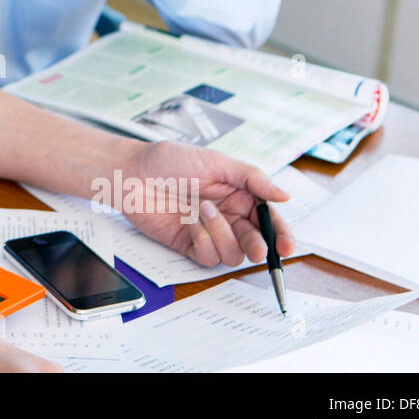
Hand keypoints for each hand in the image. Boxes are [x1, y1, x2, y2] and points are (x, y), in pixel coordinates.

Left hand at [119, 139, 298, 266]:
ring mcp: (208, 233)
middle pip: (255, 243)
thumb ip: (252, 179)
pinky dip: (203, 242)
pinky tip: (190, 223)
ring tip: (203, 210)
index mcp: (239, 196)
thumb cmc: (170, 161)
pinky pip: (208, 257)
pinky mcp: (188, 245)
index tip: (286, 246)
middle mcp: (227, 217)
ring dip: (222, 234)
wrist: (132, 171)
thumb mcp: (216, 162)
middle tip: (256, 245)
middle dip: (259, 246)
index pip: (269, 221)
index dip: (282, 236)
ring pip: (233, 254)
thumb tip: (285, 196)